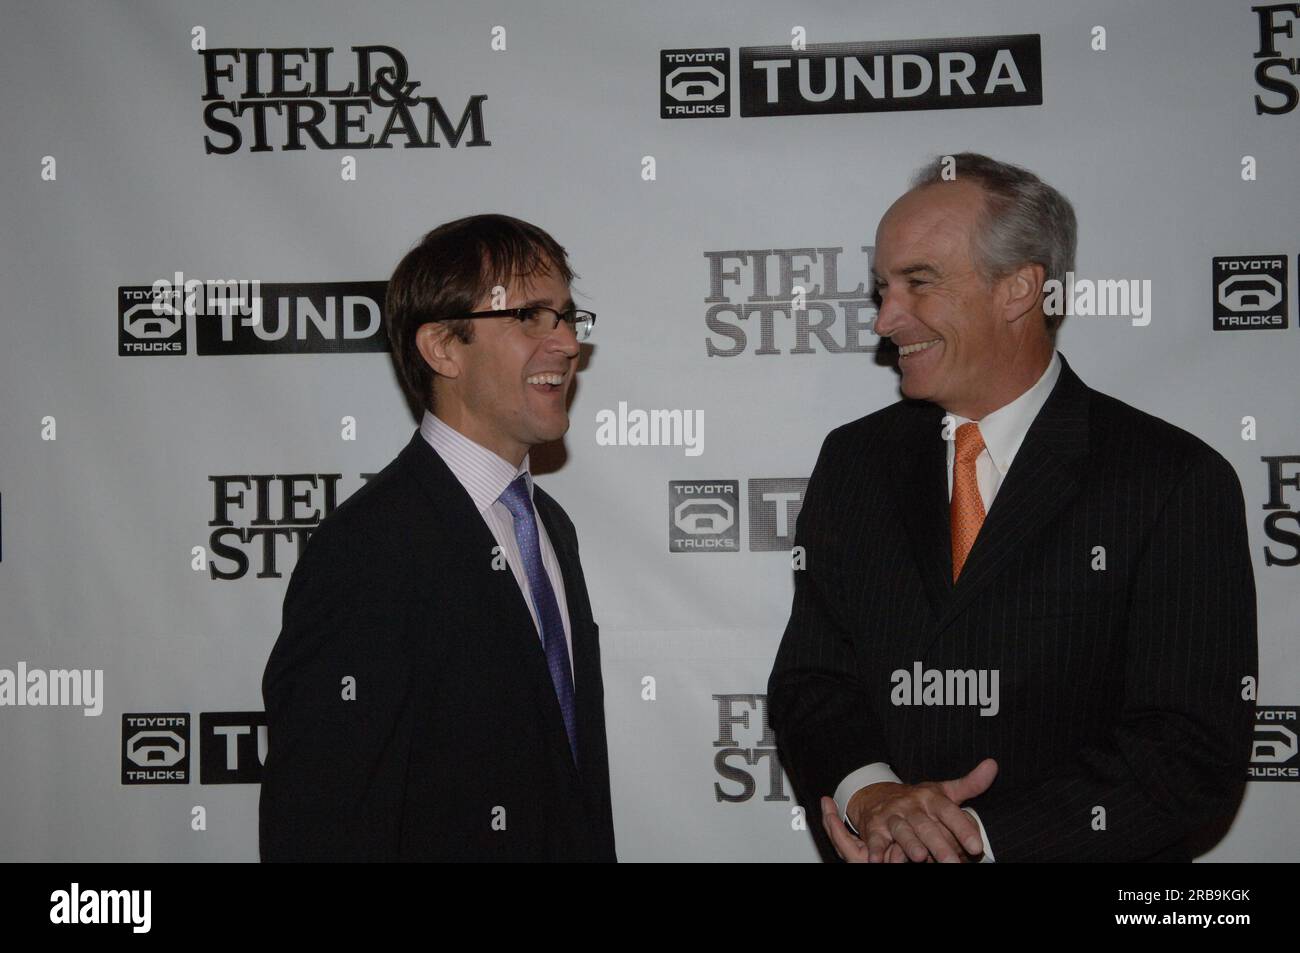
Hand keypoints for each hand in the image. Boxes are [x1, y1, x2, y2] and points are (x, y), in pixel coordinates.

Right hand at [821, 758, 997, 862]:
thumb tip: (993, 765)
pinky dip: (876, 850)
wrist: (876, 794)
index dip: (962, 828)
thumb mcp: (943, 791)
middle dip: (939, 844)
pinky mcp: (875, 827)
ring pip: (902, 831)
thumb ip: (970, 784)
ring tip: (919, 857)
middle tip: (953, 863)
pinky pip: (876, 840)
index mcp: (931, 798)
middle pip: (926, 826)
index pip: (949, 812)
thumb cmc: (917, 800)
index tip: (976, 846)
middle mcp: (911, 806)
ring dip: (909, 844)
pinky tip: (878, 860)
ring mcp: (892, 816)